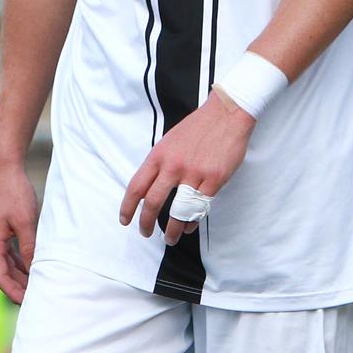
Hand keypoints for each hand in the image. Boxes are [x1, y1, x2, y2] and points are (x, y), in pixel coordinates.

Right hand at [0, 156, 39, 302]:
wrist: (5, 168)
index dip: (13, 292)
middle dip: (17, 288)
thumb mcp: (27, 222)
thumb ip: (29, 248)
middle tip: (37, 298)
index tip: (28, 303)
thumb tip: (34, 271)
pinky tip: (31, 267)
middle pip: (0, 274)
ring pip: (4, 264)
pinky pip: (7, 253)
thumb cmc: (15, 192)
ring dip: (18, 276)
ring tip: (36, 286)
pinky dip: (18, 263)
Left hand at [120, 89, 256, 243]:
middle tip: (145, 233)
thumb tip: (152, 186)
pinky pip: (200, 207)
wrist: (226, 114)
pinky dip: (193, 221)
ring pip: (178, 211)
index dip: (128, 207)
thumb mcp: (170, 140)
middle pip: (153, 202)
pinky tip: (189, 226)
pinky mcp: (214, 179)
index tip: (125, 219)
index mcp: (159, 155)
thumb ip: (160, 163)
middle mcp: (173, 166)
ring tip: (170, 238)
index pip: (137, 186)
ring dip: (172, 230)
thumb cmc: (198, 126)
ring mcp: (194, 173)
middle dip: (146, 223)